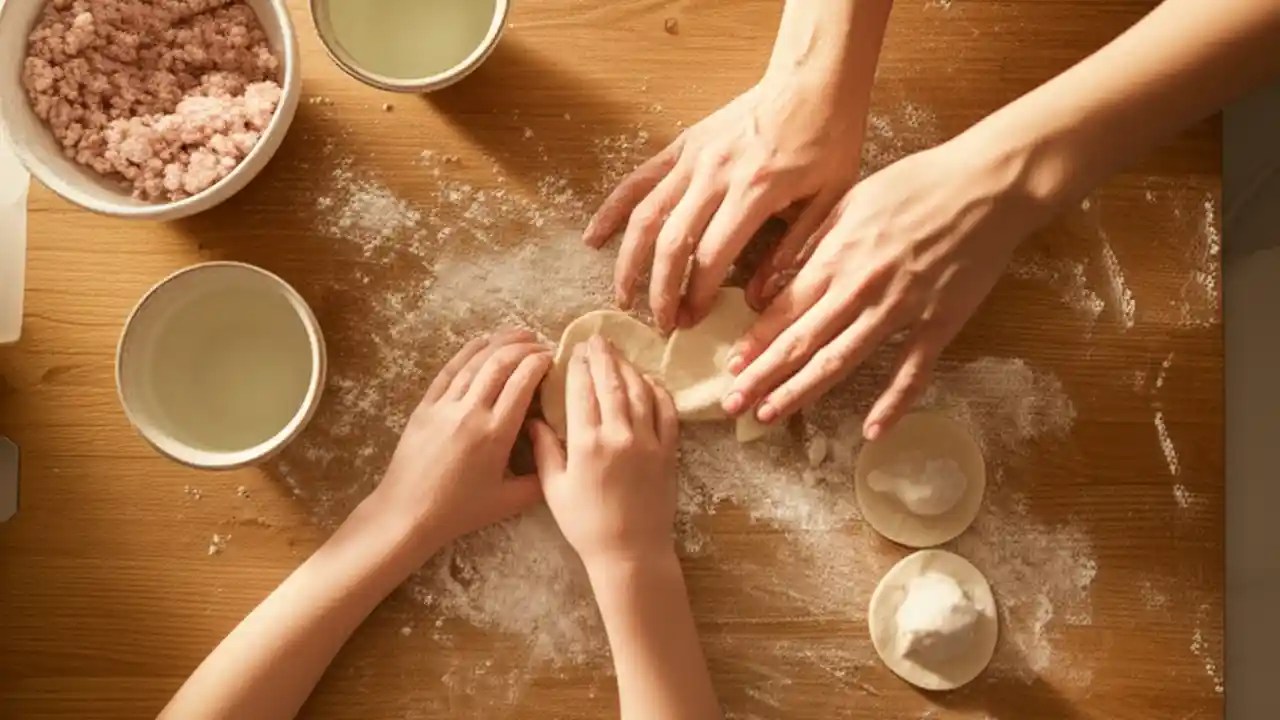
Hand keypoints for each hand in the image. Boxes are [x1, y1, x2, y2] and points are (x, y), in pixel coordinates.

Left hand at [375, 329, 550, 552]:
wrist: (408, 514)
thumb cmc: (460, 511)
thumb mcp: (508, 502)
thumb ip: (540, 480)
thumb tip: (563, 458)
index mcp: (495, 434)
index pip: (522, 382)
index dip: (540, 363)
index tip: (552, 358)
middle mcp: (471, 412)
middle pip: (500, 364)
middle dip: (524, 347)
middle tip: (540, 343)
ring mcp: (444, 406)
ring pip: (475, 362)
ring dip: (499, 342)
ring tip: (519, 334)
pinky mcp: (425, 406)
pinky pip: (449, 370)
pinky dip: (468, 352)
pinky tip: (483, 341)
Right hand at [529, 336, 679, 568]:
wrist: (631, 552)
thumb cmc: (586, 526)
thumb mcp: (555, 489)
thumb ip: (546, 451)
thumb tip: (533, 421)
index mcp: (587, 443)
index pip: (581, 391)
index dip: (578, 366)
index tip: (573, 350)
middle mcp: (619, 435)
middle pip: (611, 383)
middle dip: (602, 357)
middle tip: (596, 339)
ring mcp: (648, 441)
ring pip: (638, 391)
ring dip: (627, 367)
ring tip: (617, 352)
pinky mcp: (668, 451)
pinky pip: (666, 411)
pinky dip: (658, 391)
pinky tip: (649, 380)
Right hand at [584, 77, 866, 333]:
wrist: (813, 80)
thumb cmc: (830, 139)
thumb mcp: (830, 200)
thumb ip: (792, 250)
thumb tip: (756, 298)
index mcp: (755, 192)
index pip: (710, 256)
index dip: (695, 295)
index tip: (691, 322)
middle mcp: (715, 176)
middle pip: (671, 242)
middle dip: (660, 289)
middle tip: (660, 324)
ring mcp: (693, 158)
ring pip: (646, 215)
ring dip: (628, 260)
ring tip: (621, 297)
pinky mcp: (683, 145)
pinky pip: (639, 180)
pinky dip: (613, 209)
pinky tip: (595, 236)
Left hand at [724, 137, 1059, 438]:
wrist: (988, 184)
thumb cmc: (919, 184)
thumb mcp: (853, 197)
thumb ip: (812, 239)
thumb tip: (773, 277)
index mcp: (838, 256)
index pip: (784, 310)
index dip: (755, 342)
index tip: (731, 367)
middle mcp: (862, 288)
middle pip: (802, 342)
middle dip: (762, 377)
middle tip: (732, 405)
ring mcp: (902, 309)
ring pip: (842, 360)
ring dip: (802, 392)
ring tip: (770, 415)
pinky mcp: (940, 323)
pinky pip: (912, 371)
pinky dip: (893, 403)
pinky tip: (872, 430)